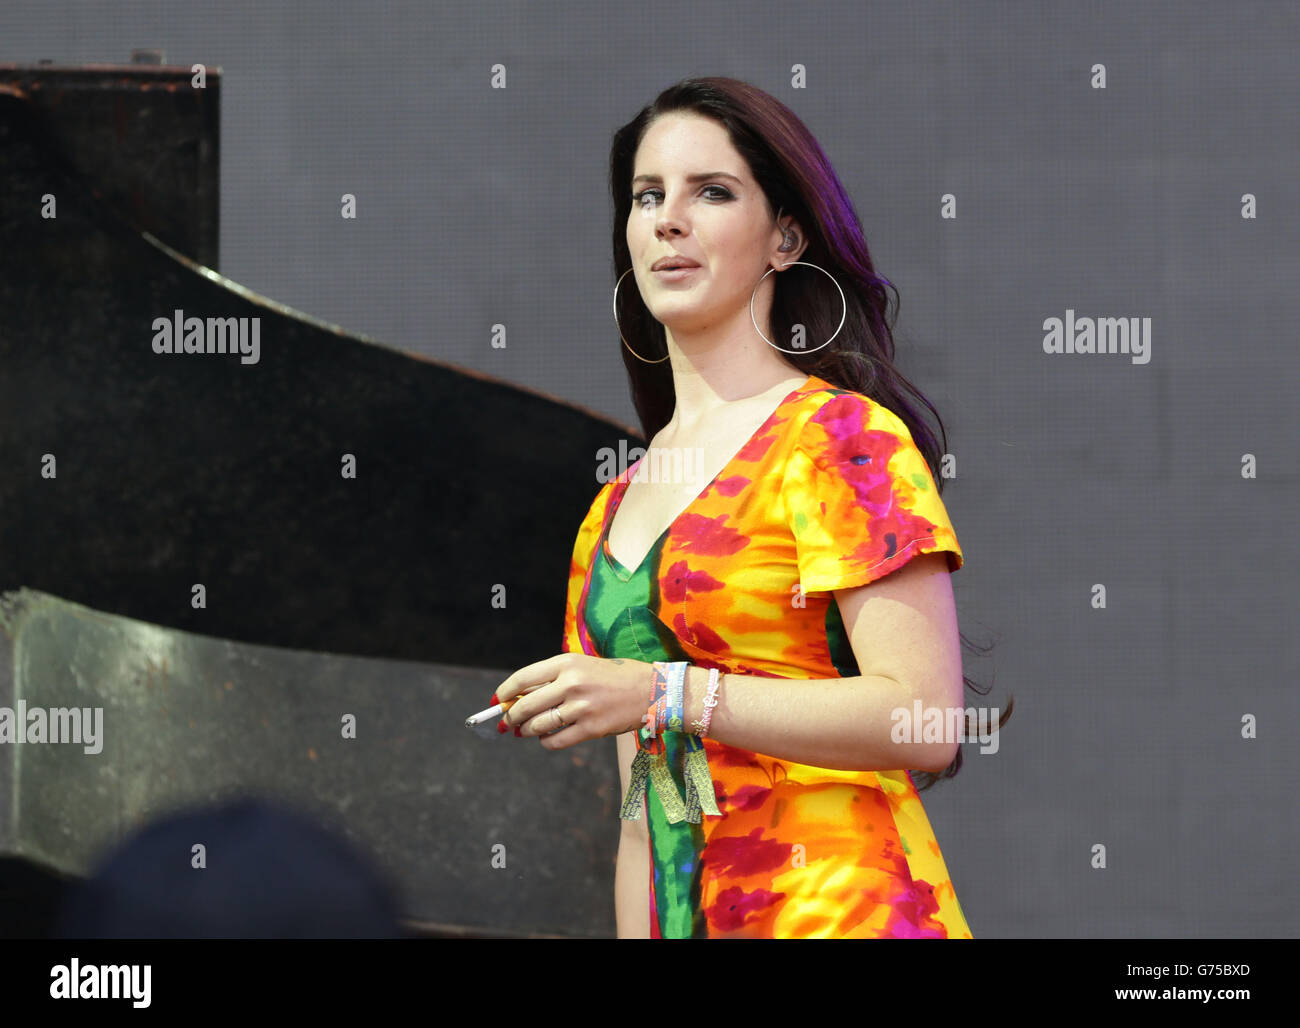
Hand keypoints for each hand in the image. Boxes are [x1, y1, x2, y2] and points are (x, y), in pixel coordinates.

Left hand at [495, 653, 653, 749]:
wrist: (652, 691)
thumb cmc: (615, 677)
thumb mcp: (583, 667)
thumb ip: (554, 680)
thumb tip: (520, 699)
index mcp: (567, 663)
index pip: (523, 678)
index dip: (505, 692)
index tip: (498, 702)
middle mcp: (572, 683)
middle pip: (526, 705)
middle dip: (511, 718)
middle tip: (507, 724)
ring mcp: (582, 707)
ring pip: (538, 725)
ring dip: (526, 732)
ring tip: (525, 732)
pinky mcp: (592, 728)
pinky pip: (557, 741)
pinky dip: (546, 743)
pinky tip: (547, 739)